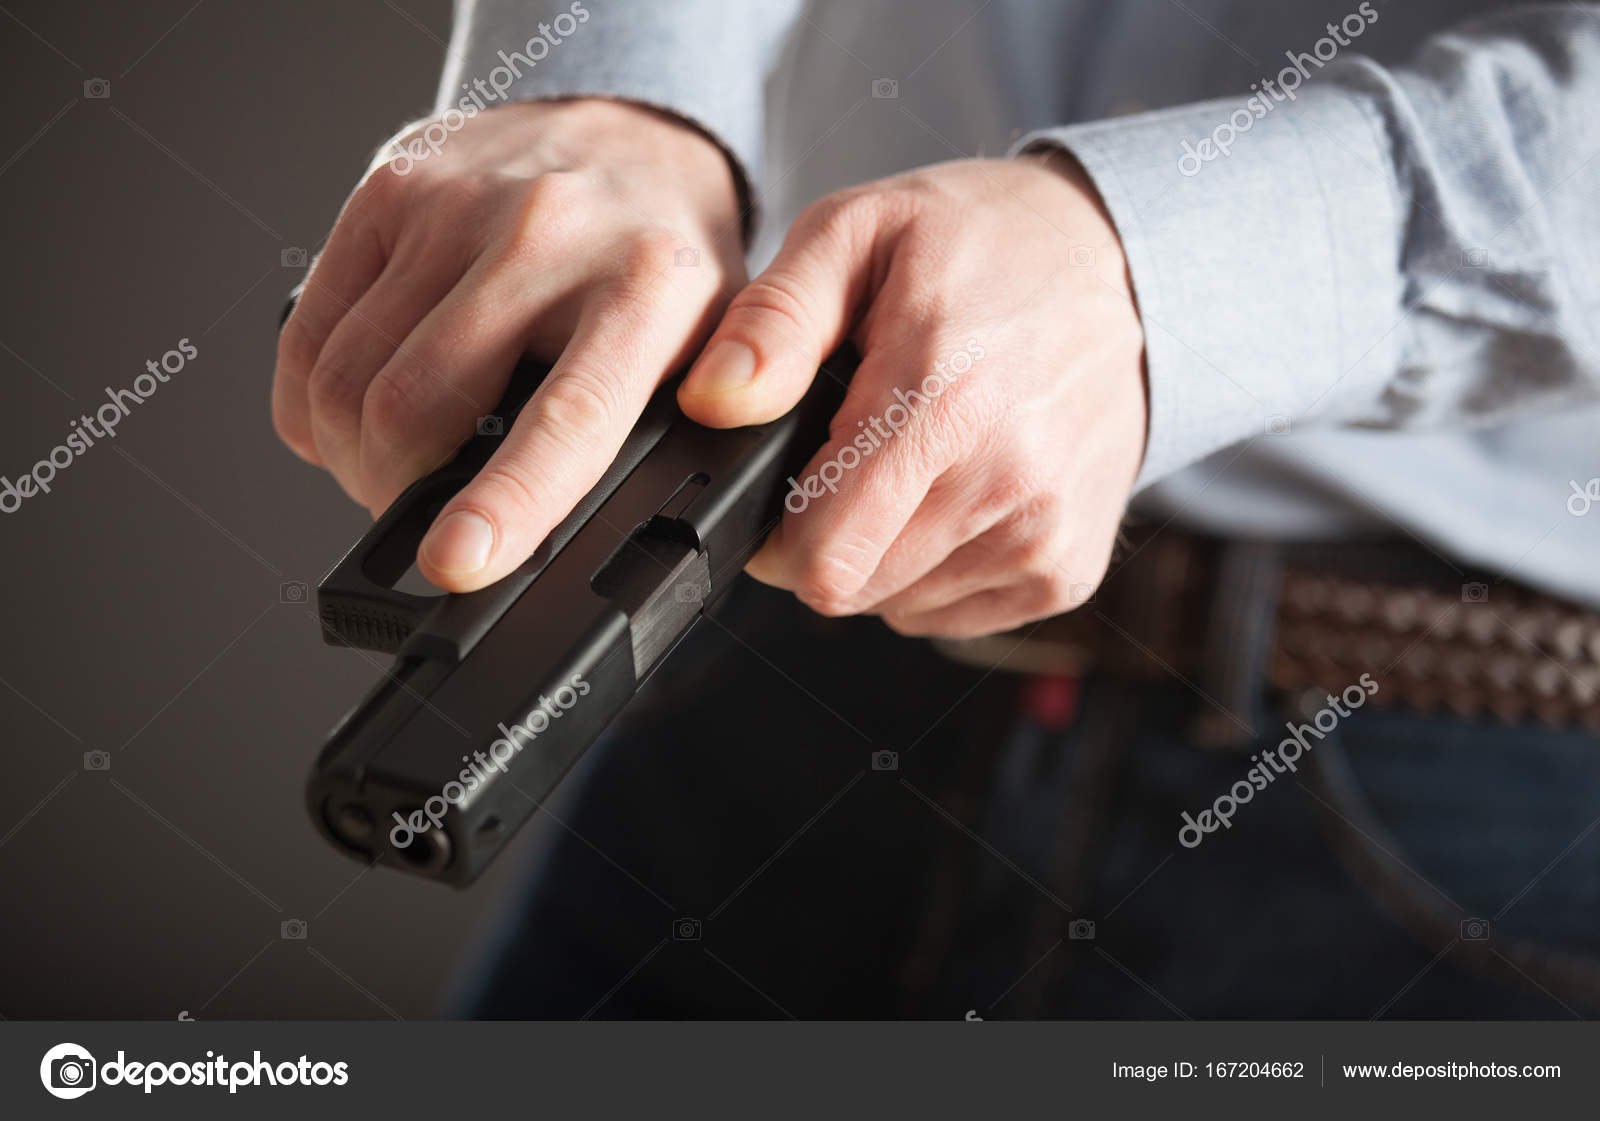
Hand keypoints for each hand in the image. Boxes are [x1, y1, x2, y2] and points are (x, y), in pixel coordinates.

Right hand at [272, 98, 742, 588]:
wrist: (631, 132)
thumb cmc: (666, 260)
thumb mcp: (713, 348)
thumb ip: (684, 436)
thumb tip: (630, 547)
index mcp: (648, 288)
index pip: (567, 417)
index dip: (506, 503)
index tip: (456, 563)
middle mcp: (547, 234)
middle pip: (416, 406)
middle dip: (397, 495)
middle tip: (422, 525)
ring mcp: (457, 202)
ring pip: (347, 377)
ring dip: (352, 460)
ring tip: (389, 474)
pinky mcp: (388, 185)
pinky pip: (309, 329)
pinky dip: (311, 403)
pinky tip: (351, 418)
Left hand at [676, 153, 1146, 637]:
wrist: (1123, 266)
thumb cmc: (986, 243)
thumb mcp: (858, 231)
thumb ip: (773, 320)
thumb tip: (712, 402)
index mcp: (942, 399)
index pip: (822, 554)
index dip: (774, 536)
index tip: (783, 487)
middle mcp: (1006, 479)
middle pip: (851, 588)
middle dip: (825, 536)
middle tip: (850, 455)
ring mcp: (1045, 534)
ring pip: (897, 606)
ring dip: (881, 550)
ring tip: (914, 459)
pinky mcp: (1067, 570)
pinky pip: (950, 613)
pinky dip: (933, 568)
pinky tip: (955, 490)